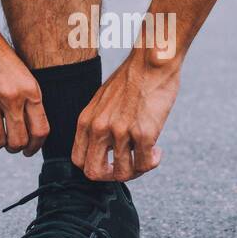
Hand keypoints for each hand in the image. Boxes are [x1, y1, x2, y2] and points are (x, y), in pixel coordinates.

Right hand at [0, 27, 48, 154]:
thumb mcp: (23, 74)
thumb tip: (30, 130)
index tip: (30, 150)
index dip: (36, 146)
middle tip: (10, 143)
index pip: (40, 131)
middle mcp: (11, 97)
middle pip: (18, 142)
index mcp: (30, 90)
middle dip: (15, 148)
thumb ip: (27, 99)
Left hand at [72, 53, 179, 181]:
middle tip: (127, 167)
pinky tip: (157, 150)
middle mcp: (99, 128)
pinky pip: (145, 164)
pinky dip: (153, 162)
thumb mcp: (102, 101)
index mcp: (86, 120)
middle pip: (94, 173)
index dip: (95, 167)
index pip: (79, 160)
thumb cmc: (131, 78)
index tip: (110, 162)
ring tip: (147, 155)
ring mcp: (121, 132)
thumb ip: (99, 124)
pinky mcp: (143, 133)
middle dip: (112, 176)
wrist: (151, 61)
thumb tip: (106, 149)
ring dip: (137, 169)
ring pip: (123, 173)